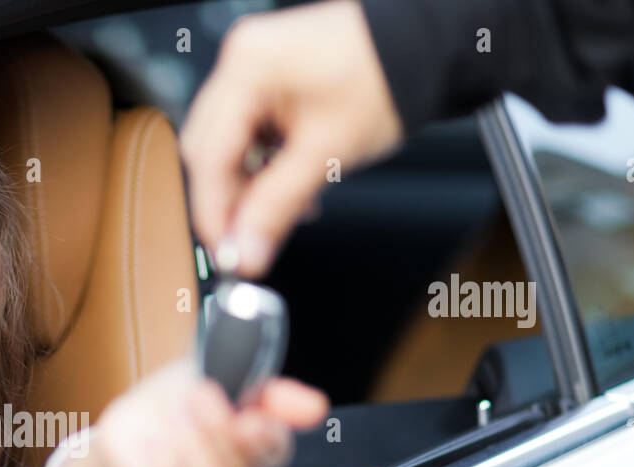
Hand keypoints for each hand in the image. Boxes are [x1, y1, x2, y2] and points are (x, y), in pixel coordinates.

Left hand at [58, 357, 328, 466]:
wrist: (134, 420)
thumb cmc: (184, 397)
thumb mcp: (223, 375)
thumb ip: (270, 392)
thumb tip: (315, 407)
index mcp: (260, 442)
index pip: (278, 451)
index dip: (266, 438)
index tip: (248, 417)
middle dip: (219, 430)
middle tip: (198, 396)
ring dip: (192, 447)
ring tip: (174, 416)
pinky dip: (160, 458)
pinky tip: (153, 438)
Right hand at [179, 0, 403, 276]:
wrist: (424, 47)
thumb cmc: (387, 77)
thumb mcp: (327, 152)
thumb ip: (276, 208)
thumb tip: (245, 252)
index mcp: (248, 67)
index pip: (209, 156)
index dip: (214, 213)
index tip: (227, 253)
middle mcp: (241, 61)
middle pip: (210, 152)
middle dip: (229, 202)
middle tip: (248, 243)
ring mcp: (253, 68)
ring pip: (228, 147)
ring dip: (248, 187)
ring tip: (280, 214)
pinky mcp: (268, 79)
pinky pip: (248, 133)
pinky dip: (262, 166)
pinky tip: (286, 187)